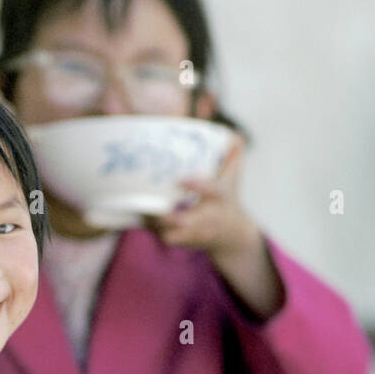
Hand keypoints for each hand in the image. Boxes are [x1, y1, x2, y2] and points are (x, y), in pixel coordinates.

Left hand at [146, 139, 285, 319]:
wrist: (231, 234)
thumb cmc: (228, 198)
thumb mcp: (234, 176)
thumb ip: (233, 154)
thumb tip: (233, 131)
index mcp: (220, 198)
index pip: (211, 191)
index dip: (196, 185)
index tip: (180, 179)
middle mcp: (208, 218)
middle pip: (184, 222)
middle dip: (165, 216)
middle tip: (148, 204)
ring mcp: (195, 233)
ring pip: (170, 235)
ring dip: (154, 225)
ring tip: (140, 210)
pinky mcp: (185, 242)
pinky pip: (166, 238)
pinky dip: (153, 230)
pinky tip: (141, 217)